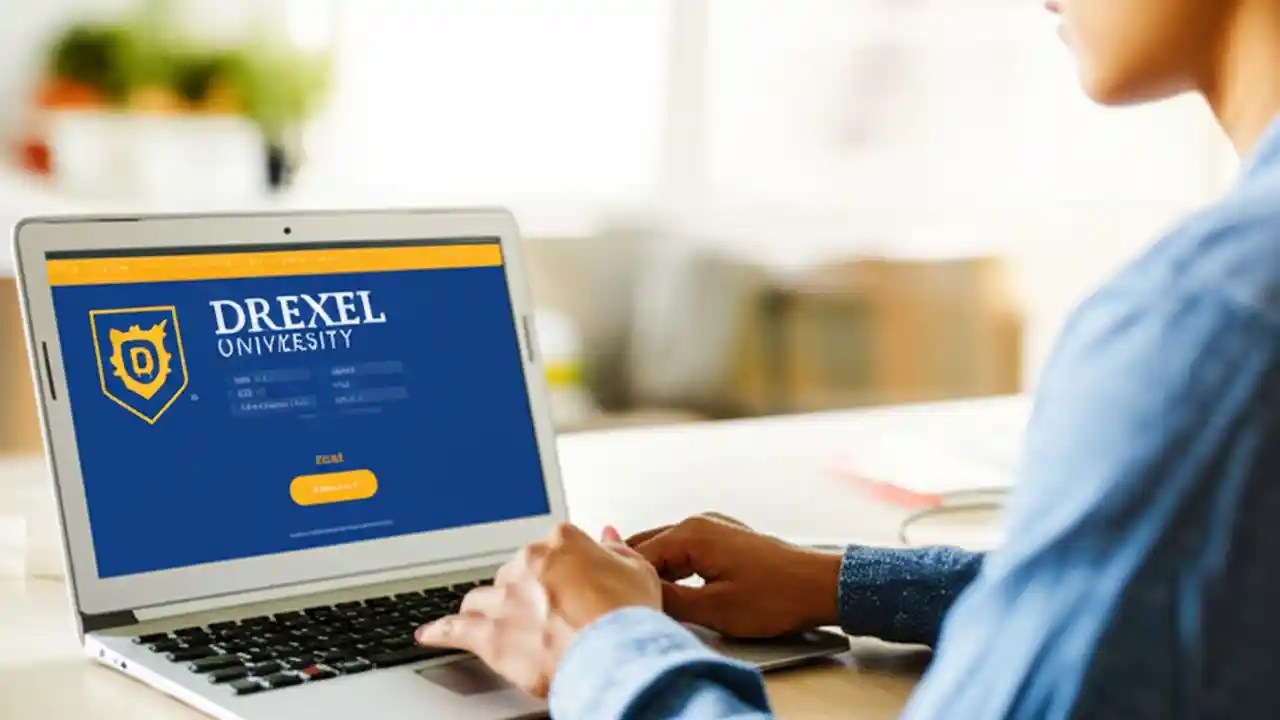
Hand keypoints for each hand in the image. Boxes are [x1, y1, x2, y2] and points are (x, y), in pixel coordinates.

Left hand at [415, 523, 660, 697]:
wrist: (615, 655)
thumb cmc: (627, 618)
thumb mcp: (638, 571)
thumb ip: (618, 549)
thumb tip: (608, 535)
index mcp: (561, 542)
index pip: (550, 547)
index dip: (557, 570)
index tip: (564, 583)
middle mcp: (529, 562)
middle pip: (514, 572)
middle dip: (523, 591)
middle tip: (540, 612)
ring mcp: (506, 597)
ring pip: (484, 597)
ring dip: (488, 609)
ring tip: (490, 620)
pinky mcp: (490, 634)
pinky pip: (455, 630)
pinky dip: (440, 632)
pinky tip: (430, 634)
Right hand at [628, 513, 842, 638]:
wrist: (820, 586)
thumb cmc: (776, 597)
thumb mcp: (715, 609)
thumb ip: (670, 601)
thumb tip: (638, 596)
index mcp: (691, 534)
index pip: (636, 557)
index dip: (627, 584)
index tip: (623, 607)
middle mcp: (698, 523)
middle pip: (646, 546)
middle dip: (633, 572)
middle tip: (625, 600)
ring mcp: (713, 528)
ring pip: (664, 549)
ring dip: (653, 572)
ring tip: (646, 599)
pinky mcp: (725, 540)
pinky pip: (684, 551)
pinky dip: (672, 569)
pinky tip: (672, 590)